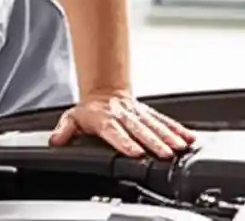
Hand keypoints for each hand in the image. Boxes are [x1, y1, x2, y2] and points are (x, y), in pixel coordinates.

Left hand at [49, 90, 197, 158]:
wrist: (103, 91)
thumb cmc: (89, 110)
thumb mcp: (71, 118)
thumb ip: (64, 130)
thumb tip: (55, 140)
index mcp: (103, 119)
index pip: (114, 131)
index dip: (124, 141)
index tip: (135, 152)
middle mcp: (122, 115)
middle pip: (138, 129)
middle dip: (152, 141)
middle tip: (165, 153)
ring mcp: (137, 114)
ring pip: (154, 125)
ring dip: (169, 136)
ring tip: (181, 146)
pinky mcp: (148, 113)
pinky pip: (165, 121)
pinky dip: (177, 129)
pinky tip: (189, 137)